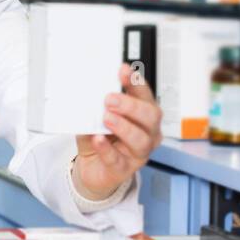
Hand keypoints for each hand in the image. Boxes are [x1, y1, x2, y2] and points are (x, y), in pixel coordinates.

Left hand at [74, 63, 163, 199]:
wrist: (91, 169)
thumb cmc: (99, 140)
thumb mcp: (95, 118)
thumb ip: (95, 107)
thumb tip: (88, 92)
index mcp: (142, 115)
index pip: (144, 95)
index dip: (135, 82)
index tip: (123, 70)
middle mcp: (147, 133)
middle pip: (151, 116)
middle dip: (131, 105)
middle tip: (109, 99)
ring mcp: (138, 153)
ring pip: (141, 139)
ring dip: (123, 126)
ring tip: (106, 118)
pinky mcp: (124, 170)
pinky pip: (118, 160)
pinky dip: (107, 149)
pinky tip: (98, 139)